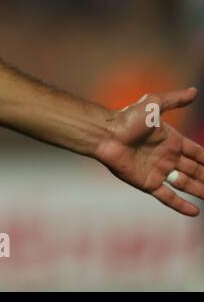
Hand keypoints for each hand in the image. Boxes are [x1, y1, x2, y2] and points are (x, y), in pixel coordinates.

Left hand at [94, 87, 203, 216]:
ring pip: (186, 184)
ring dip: (200, 191)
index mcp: (171, 141)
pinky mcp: (147, 183)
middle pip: (195, 171)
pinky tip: (195, 211)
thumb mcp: (153, 104)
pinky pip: (168, 197)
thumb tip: (193, 90)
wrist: (106, 134)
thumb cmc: (128, 118)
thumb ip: (174, 100)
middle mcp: (167, 157)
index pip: (197, 153)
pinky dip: (181, 205)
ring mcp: (158, 171)